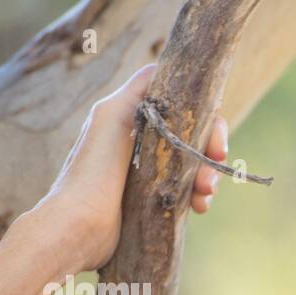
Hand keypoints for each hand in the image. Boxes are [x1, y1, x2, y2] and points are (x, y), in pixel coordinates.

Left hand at [28, 62, 228, 272]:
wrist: (79, 226)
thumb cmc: (92, 171)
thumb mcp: (112, 117)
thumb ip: (137, 91)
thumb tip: (163, 67)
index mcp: (135, 120)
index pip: (184, 107)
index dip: (206, 119)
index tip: (214, 140)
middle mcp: (144, 143)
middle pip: (194, 136)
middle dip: (211, 149)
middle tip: (217, 163)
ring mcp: (150, 173)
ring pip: (195, 165)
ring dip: (209, 177)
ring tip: (205, 195)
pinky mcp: (155, 200)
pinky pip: (188, 192)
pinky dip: (199, 197)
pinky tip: (198, 208)